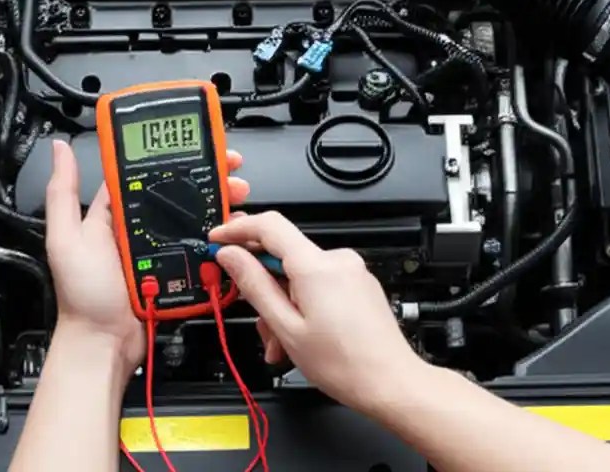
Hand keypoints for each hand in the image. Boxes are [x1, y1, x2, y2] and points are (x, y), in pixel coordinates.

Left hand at [45, 140, 248, 373]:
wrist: (104, 344)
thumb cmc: (82, 295)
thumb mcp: (66, 238)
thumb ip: (63, 193)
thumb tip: (58, 149)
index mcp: (114, 214)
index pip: (147, 174)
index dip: (173, 156)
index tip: (197, 144)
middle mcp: (140, 228)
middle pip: (179, 193)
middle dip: (208, 178)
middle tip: (231, 172)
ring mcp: (162, 249)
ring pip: (197, 218)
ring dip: (220, 205)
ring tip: (237, 197)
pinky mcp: (180, 272)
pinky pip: (204, 250)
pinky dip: (222, 239)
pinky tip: (235, 230)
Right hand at [209, 212, 421, 413]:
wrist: (390, 383)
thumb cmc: (345, 363)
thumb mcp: (286, 327)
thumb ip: (255, 286)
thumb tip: (231, 256)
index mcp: (316, 266)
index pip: (269, 226)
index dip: (237, 229)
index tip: (218, 239)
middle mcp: (337, 260)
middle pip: (283, 258)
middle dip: (262, 289)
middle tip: (255, 322)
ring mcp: (351, 271)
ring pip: (299, 276)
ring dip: (283, 306)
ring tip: (282, 345)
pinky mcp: (358, 284)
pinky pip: (319, 284)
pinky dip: (302, 306)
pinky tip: (301, 337)